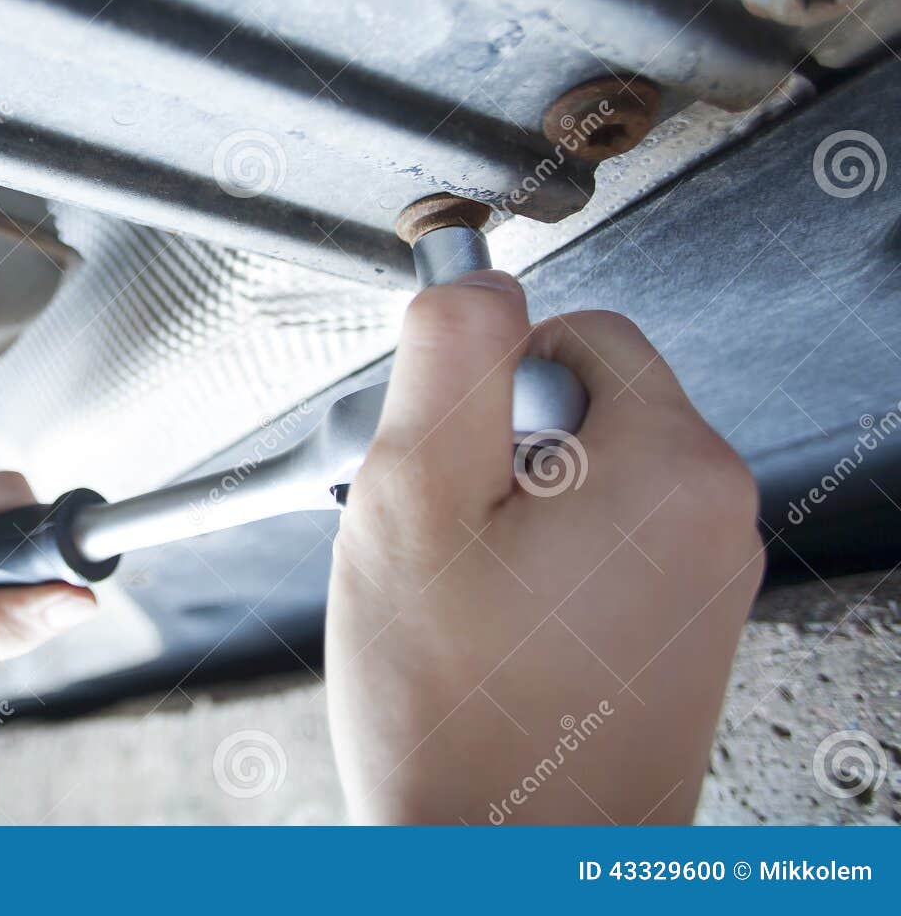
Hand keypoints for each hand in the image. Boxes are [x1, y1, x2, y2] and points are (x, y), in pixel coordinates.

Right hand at [326, 271, 762, 824]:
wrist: (503, 875)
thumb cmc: (461, 719)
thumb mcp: (413, 503)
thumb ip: (446, 362)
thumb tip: (473, 272)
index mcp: (672, 468)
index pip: (579, 331)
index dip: (484, 379)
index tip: (443, 458)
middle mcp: (714, 522)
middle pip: (582, 411)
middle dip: (491, 454)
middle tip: (440, 544)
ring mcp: (704, 589)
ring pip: (581, 488)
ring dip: (505, 521)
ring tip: (460, 604)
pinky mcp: (676, 641)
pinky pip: (597, 558)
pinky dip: (534, 578)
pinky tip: (490, 643)